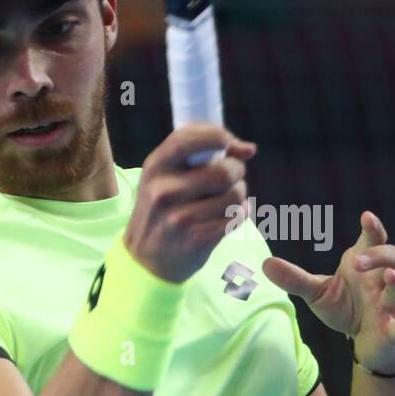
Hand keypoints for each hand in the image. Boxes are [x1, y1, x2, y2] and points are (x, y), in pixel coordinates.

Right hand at [125, 125, 255, 282]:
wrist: (146, 259)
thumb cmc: (163, 209)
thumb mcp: (166, 177)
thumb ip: (200, 154)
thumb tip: (248, 149)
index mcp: (155, 168)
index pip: (188, 139)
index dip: (217, 136)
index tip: (229, 143)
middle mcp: (165, 191)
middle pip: (225, 170)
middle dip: (236, 171)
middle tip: (230, 178)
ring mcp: (180, 217)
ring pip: (236, 194)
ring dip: (239, 195)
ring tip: (224, 200)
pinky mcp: (198, 239)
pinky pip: (237, 216)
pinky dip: (240, 214)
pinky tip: (226, 217)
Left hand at [262, 210, 394, 373]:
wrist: (364, 341)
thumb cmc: (345, 307)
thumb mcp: (317, 293)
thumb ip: (295, 279)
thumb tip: (264, 264)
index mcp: (365, 263)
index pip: (374, 239)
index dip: (374, 228)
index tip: (367, 217)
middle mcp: (381, 279)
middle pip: (393, 256)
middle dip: (379, 256)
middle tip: (358, 262)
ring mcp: (390, 303)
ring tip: (391, 279)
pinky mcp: (393, 328)